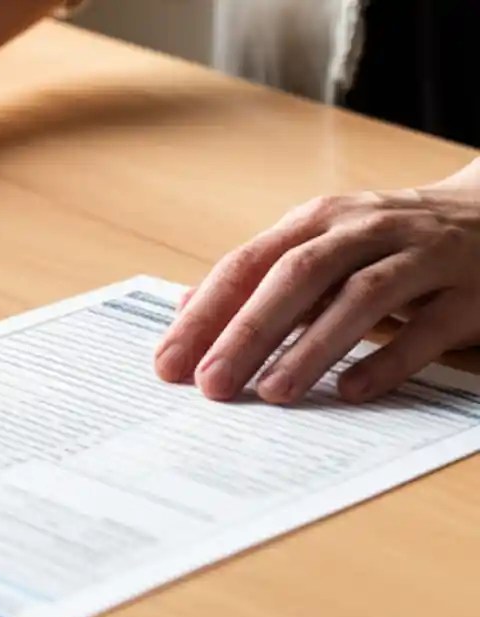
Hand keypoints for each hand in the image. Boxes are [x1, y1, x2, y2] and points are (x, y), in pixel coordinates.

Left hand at [155, 158, 479, 403]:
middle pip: (296, 277)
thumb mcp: (321, 247)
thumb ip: (259, 278)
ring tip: (272, 393)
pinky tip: (352, 391)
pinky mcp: (472, 292)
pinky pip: (429, 327)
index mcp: (317, 222)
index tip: (168, 364)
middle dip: (247, 333)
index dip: (205, 315)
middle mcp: (366, 231)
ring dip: (311, 347)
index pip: (248, 265)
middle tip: (210, 385)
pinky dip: (389, 359)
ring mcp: (422, 257)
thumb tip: (187, 312)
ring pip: (360, 297)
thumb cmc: (390, 243)